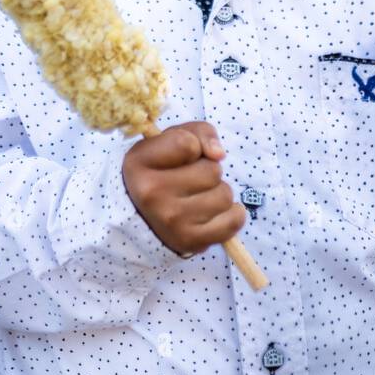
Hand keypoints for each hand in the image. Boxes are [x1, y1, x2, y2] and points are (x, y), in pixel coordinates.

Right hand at [122, 121, 246, 257]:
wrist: (141, 216)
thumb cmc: (160, 170)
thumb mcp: (170, 140)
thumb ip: (199, 133)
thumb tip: (219, 154)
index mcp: (141, 163)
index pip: (188, 144)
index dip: (194, 146)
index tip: (185, 155)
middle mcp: (152, 194)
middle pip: (212, 171)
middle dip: (209, 170)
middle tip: (193, 179)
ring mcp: (172, 221)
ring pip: (225, 195)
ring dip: (218, 193)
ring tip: (200, 196)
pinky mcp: (190, 241)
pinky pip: (234, 221)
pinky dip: (232, 214)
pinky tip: (215, 212)